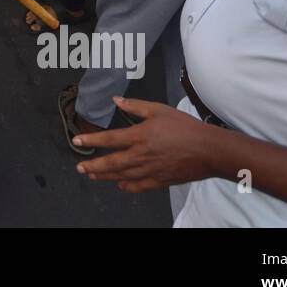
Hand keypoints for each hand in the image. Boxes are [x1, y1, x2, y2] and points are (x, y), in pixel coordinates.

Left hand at [75, 98, 223, 192]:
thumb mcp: (159, 110)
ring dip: (105, 176)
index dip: (91, 140)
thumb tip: (115, 99)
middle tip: (80, 167)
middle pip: (111, 162)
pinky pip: (139, 186)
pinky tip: (120, 185)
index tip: (77, 141)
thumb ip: (135, 106)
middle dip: (93, 165)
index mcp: (139, 136)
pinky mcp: (160, 181)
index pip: (109, 139)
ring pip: (122, 175)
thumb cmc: (185, 127)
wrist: (208, 150)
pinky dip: (127, 186)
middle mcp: (141, 155)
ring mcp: (150, 170)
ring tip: (92, 175)